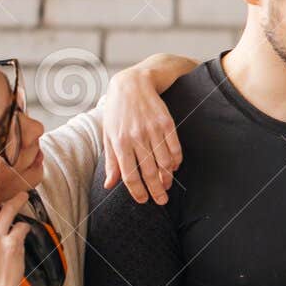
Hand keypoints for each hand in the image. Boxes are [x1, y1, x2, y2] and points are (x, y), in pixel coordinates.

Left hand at [102, 62, 184, 205]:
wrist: (132, 84)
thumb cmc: (117, 112)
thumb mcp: (109, 135)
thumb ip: (111, 162)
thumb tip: (109, 185)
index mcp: (119, 142)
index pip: (129, 174)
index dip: (137, 191)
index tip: (143, 200)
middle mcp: (136, 137)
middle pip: (149, 171)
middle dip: (156, 190)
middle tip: (162, 201)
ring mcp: (153, 130)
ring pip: (164, 162)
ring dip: (167, 177)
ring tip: (167, 185)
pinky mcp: (167, 123)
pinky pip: (175, 148)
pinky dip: (176, 160)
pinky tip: (174, 167)